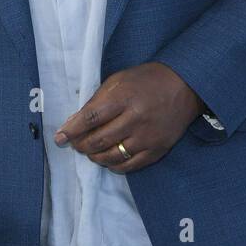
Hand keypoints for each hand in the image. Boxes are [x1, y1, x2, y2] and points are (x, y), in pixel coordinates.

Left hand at [54, 61, 204, 172]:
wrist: (185, 86)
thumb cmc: (146, 80)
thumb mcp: (118, 80)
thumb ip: (96, 100)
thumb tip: (74, 121)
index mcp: (124, 97)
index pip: (91, 118)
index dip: (72, 130)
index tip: (60, 137)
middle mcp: (136, 119)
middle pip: (99, 140)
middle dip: (81, 145)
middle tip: (74, 144)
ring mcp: (148, 137)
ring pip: (112, 156)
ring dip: (95, 157)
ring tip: (90, 151)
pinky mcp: (157, 150)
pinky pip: (130, 165)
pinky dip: (114, 165)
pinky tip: (107, 160)